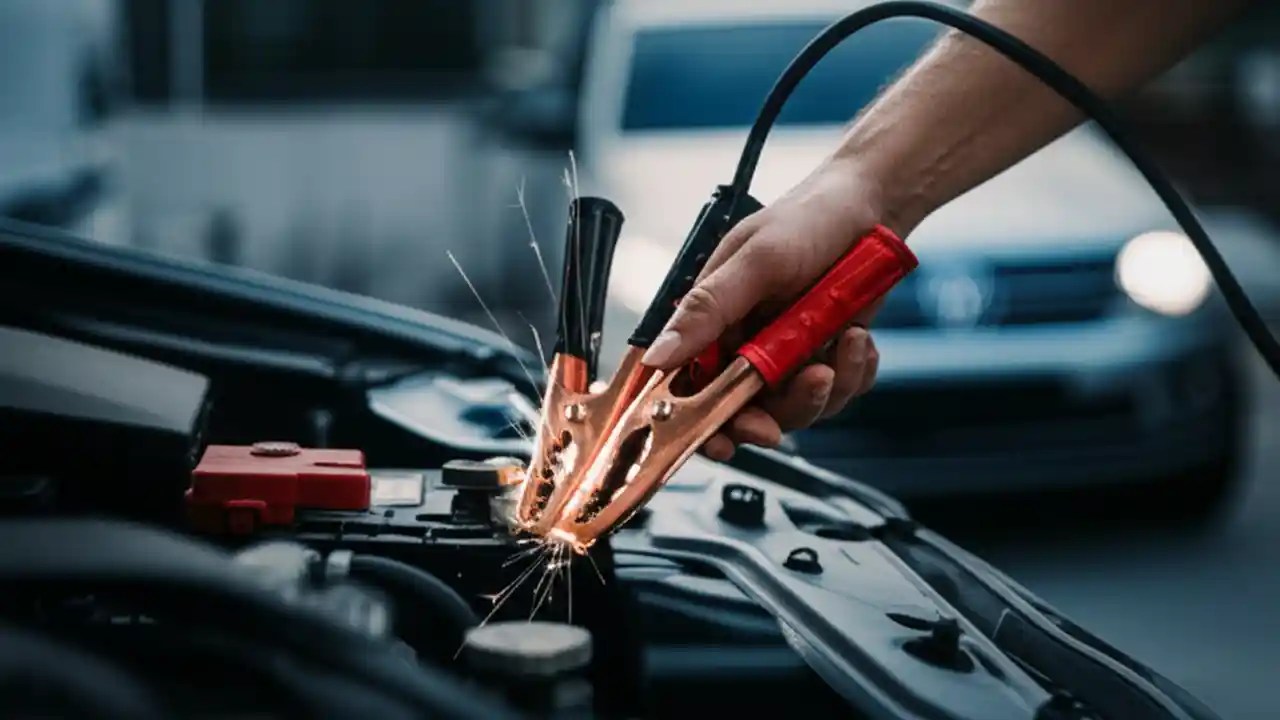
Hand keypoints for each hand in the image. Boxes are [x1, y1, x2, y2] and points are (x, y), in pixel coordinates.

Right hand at [640, 157, 889, 460]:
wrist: (872, 206)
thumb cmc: (808, 218)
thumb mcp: (754, 261)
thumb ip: (707, 310)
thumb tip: (658, 356)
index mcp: (710, 320)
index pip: (687, 387)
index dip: (698, 422)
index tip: (722, 439)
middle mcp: (743, 344)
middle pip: (742, 411)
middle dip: (776, 411)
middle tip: (806, 386)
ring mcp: (785, 356)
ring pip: (794, 409)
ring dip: (825, 388)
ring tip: (846, 342)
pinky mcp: (825, 359)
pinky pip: (837, 393)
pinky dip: (855, 373)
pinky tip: (859, 338)